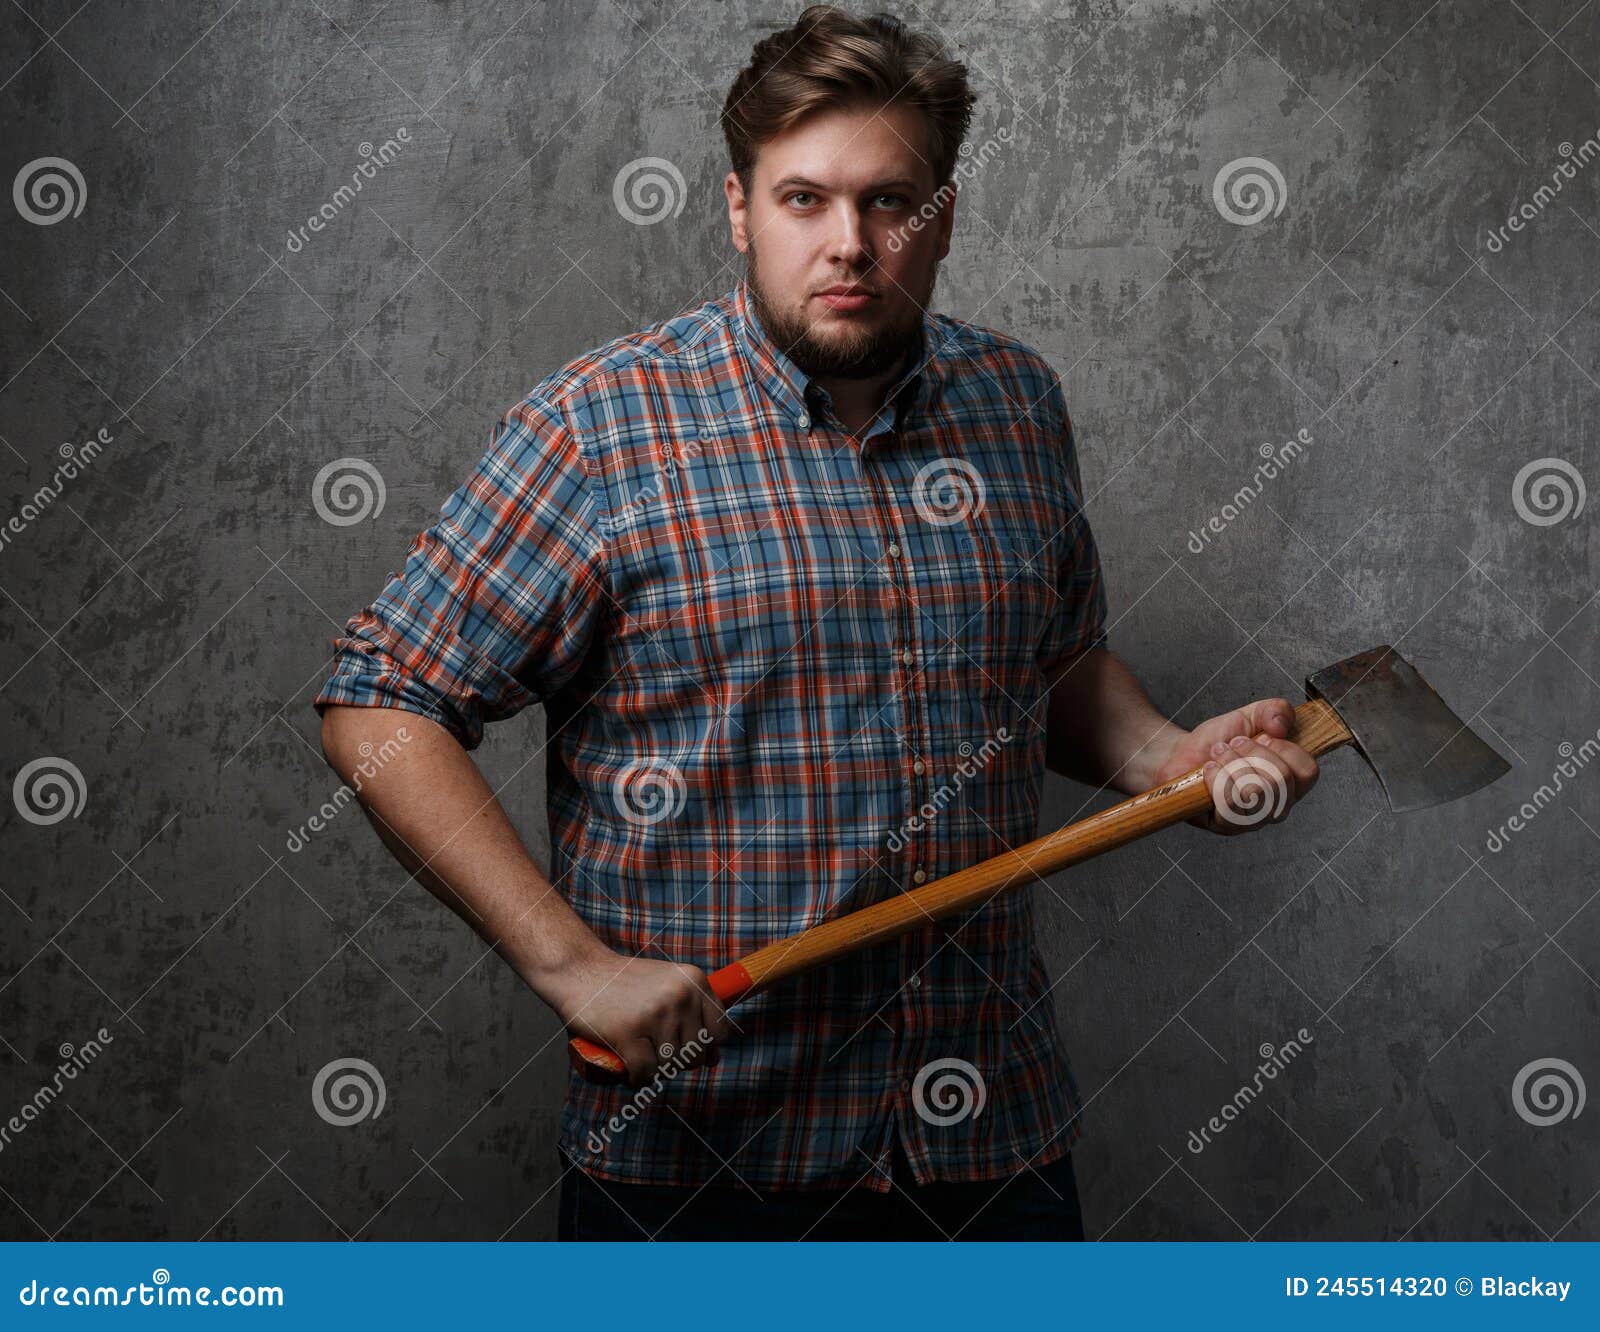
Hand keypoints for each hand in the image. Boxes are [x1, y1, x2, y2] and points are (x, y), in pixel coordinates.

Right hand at [547, 948, 731, 1088]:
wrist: (579, 970)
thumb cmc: (624, 983)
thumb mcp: (667, 984)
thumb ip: (693, 1012)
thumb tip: (714, 1060)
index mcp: (694, 981)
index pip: (720, 1031)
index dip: (704, 1046)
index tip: (682, 1045)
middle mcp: (680, 995)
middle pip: (695, 1055)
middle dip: (676, 1061)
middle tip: (653, 1050)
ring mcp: (655, 1014)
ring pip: (670, 1067)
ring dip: (654, 1070)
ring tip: (638, 1055)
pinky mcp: (629, 1032)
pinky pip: (645, 1074)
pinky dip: (636, 1080)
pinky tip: (628, 1072)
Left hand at [1149, 697, 1318, 834]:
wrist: (1181, 754)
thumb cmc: (1218, 741)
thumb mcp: (1250, 716)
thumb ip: (1275, 710)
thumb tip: (1282, 725)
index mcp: (1291, 781)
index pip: (1308, 771)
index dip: (1283, 748)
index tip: (1261, 737)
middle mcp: (1278, 805)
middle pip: (1280, 781)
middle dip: (1250, 752)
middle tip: (1232, 744)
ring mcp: (1254, 819)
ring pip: (1254, 792)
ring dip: (1231, 763)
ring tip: (1218, 755)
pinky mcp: (1227, 826)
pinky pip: (1229, 802)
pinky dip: (1215, 776)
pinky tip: (1208, 770)